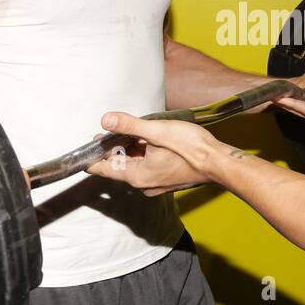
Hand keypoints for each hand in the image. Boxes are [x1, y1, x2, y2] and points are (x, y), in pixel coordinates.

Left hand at [85, 112, 220, 196]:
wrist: (219, 163)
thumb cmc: (192, 148)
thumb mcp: (157, 131)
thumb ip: (129, 125)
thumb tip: (106, 120)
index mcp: (137, 175)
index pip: (103, 168)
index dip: (92, 156)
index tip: (85, 146)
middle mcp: (143, 184)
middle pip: (119, 165)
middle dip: (115, 147)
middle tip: (111, 129)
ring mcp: (155, 185)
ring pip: (134, 165)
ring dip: (131, 150)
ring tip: (136, 131)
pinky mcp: (166, 181)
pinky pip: (146, 168)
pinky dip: (144, 155)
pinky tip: (151, 141)